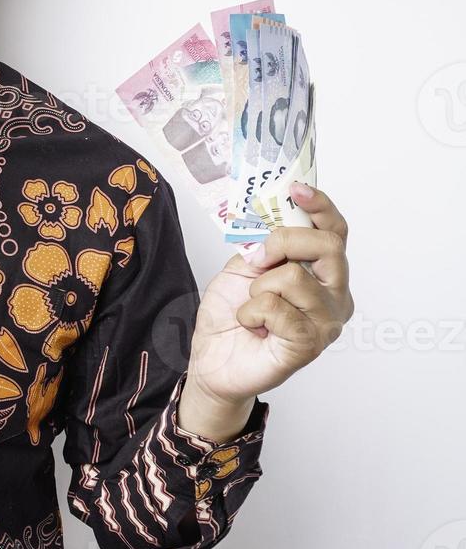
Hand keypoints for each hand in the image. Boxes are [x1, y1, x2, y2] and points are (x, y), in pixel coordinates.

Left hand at [186, 182, 353, 422]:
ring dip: (259, 287)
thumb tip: (274, 215)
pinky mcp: (309, 344)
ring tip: (253, 305)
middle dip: (284, 242)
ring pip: (295, 278)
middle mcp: (334, 296)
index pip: (335, 232)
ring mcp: (326, 322)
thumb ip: (264, 242)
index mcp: (322, 273)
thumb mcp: (244, 266)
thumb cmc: (232, 313)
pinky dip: (251, 312)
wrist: (213, 359)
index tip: (296, 189)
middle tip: (258, 259)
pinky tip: (252, 325)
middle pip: (328, 247)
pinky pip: (277, 308)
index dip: (320, 207)